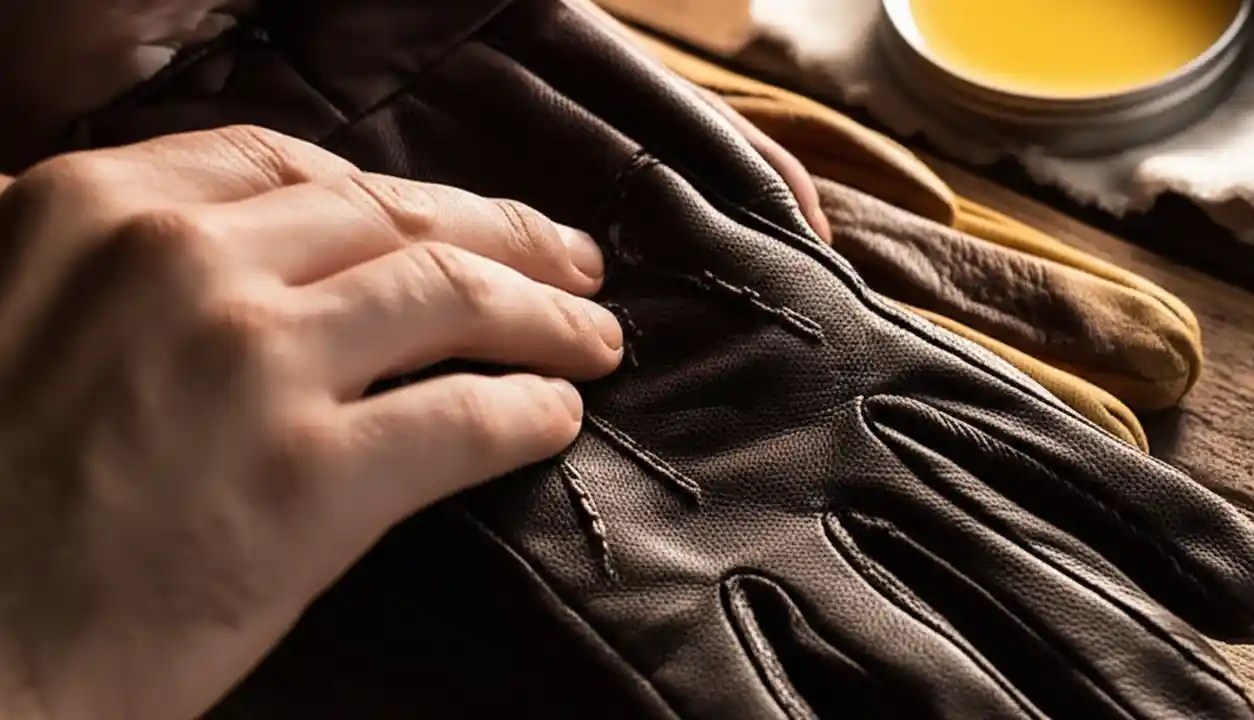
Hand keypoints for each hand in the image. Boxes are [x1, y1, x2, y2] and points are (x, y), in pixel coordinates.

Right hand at [0, 125, 621, 719]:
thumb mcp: (17, 313)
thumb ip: (116, 260)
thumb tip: (239, 241)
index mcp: (99, 208)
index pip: (297, 167)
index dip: (398, 194)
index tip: (456, 223)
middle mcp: (183, 262)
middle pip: (394, 220)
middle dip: (504, 240)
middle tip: (572, 268)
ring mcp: (253, 363)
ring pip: (447, 298)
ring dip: (542, 318)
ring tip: (592, 340)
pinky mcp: (308, 478)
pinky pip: (459, 420)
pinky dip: (525, 413)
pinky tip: (553, 420)